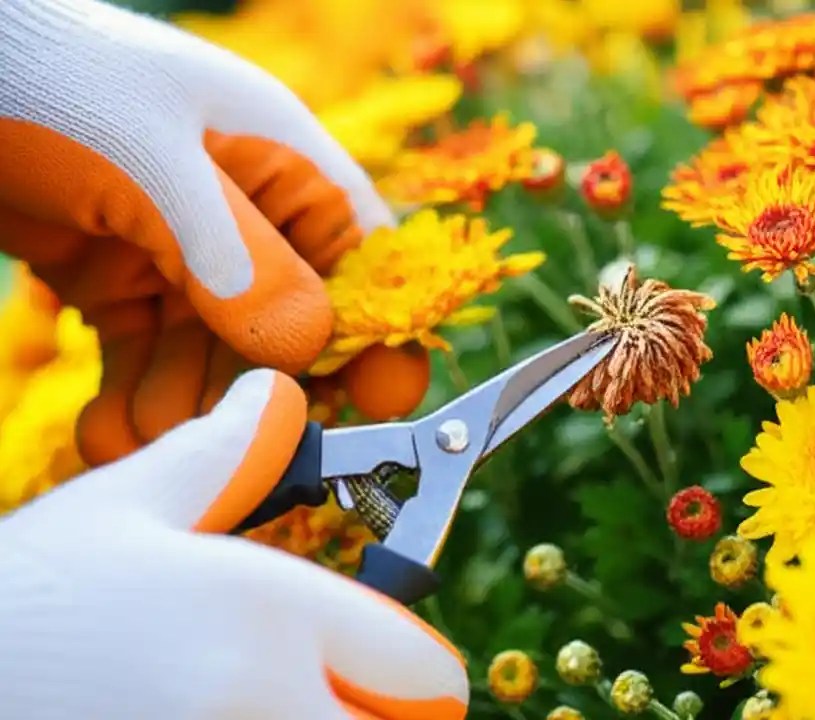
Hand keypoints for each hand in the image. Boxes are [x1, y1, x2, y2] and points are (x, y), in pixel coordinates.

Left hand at [0, 0, 423, 465]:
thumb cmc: (52, 79)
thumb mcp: (151, 165)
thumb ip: (233, 256)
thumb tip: (311, 344)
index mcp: (284, 162)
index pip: (364, 259)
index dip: (378, 330)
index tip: (378, 402)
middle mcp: (248, 213)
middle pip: (293, 325)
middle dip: (262, 388)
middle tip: (233, 446)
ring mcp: (186, 251)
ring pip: (216, 355)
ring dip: (187, 407)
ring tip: (147, 443)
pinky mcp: (124, 279)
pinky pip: (149, 357)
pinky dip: (135, 400)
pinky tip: (112, 434)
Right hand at [0, 369, 468, 719]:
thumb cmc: (28, 600)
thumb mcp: (126, 507)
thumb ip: (228, 454)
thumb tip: (278, 399)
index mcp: (271, 613)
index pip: (431, 672)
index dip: (416, 664)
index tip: (384, 658)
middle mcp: (267, 699)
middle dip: (387, 711)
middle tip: (333, 686)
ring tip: (274, 700)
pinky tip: (227, 719)